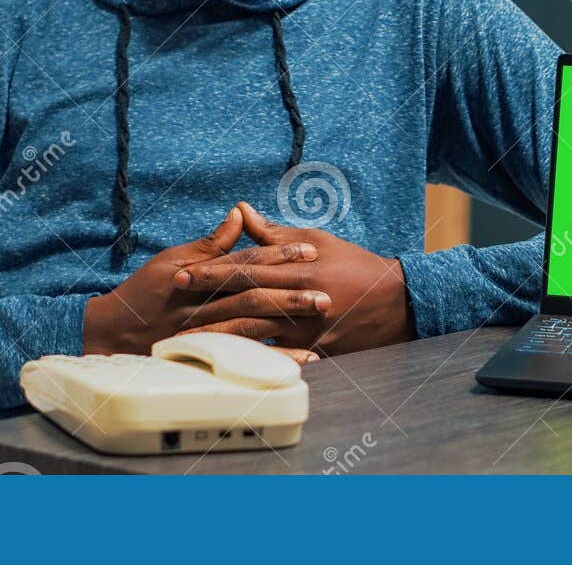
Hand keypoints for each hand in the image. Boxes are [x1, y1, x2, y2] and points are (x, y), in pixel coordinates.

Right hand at [82, 205, 328, 359]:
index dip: (278, 255)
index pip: (245, 262)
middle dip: (292, 290)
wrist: (114, 332)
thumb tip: (240, 214)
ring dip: (289, 321)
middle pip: (255, 294)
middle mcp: (205, 304)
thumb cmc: (146, 292)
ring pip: (253, 325)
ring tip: (321, 316)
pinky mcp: (207, 355)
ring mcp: (206, 332)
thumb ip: (210, 242)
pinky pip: (247, 357)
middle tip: (327, 289)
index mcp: (201, 276)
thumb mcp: (173, 260)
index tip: (310, 250)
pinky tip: (305, 358)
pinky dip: (277, 357)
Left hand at [172, 202, 415, 354]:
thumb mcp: (318, 239)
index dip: (213, 269)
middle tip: (176, 303)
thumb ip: (275, 232)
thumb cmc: (355, 266)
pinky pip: (276, 357)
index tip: (184, 271)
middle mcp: (302, 296)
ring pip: (256, 331)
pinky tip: (224, 361)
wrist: (396, 302)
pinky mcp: (315, 350)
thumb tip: (241, 210)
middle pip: (246, 298)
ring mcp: (309, 327)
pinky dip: (250, 358)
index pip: (248, 266)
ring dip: (219, 332)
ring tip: (188, 335)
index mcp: (301, 266)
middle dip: (207, 300)